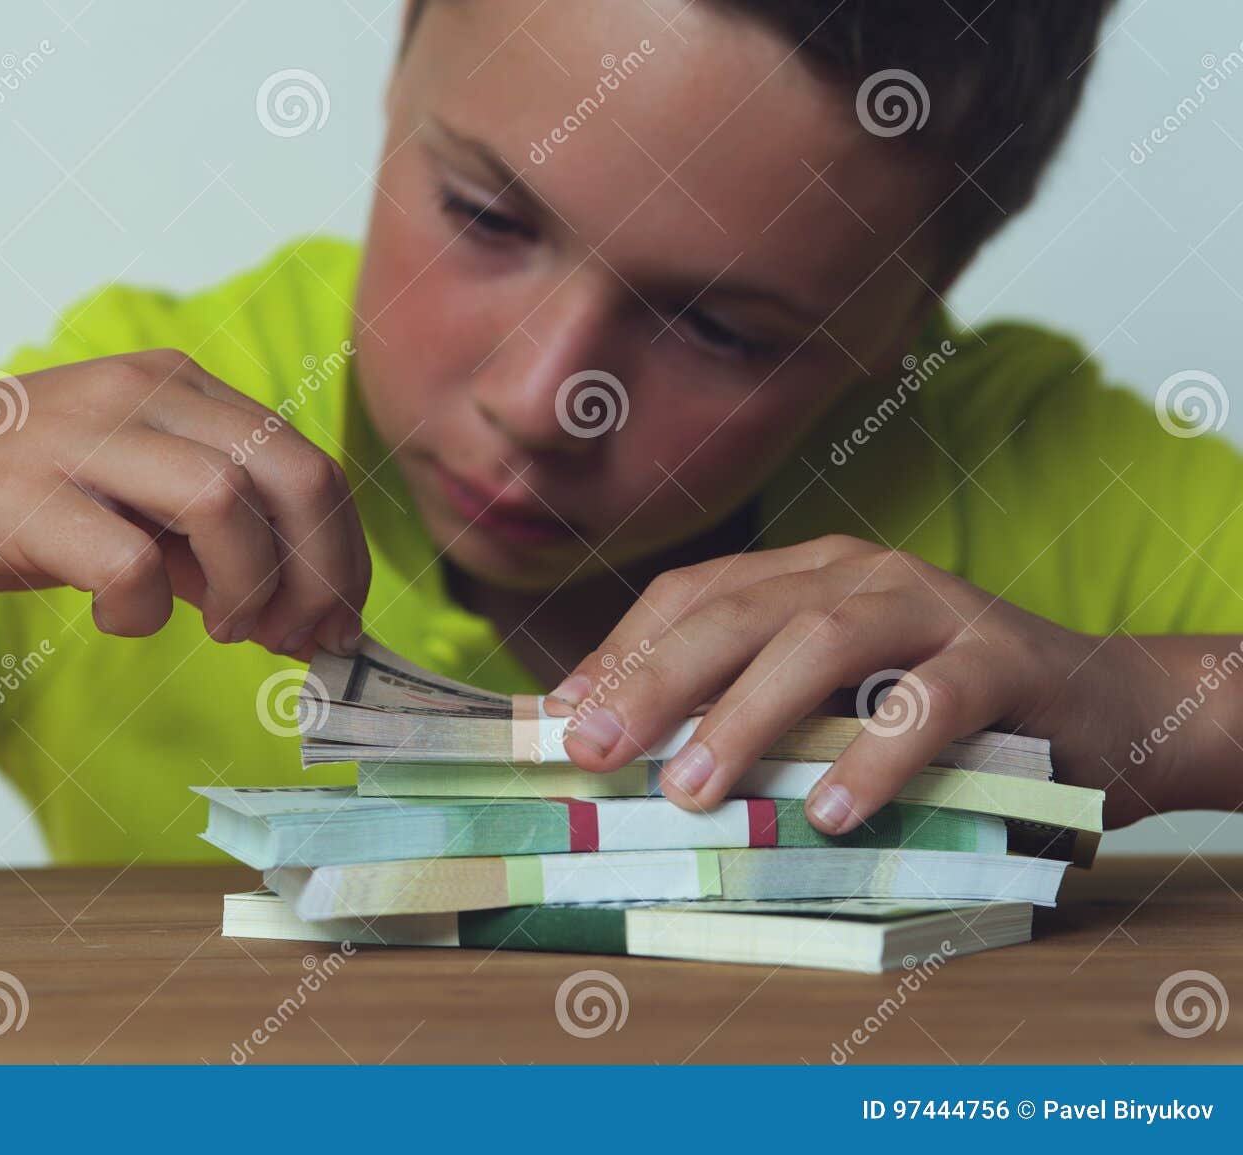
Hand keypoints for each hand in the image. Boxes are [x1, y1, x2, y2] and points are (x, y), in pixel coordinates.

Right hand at [0, 349, 369, 653]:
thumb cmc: (0, 502)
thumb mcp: (123, 503)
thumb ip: (207, 541)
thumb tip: (301, 610)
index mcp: (173, 384)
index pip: (305, 458)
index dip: (340, 550)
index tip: (335, 620)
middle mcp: (137, 391)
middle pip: (292, 471)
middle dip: (319, 571)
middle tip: (298, 637)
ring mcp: (77, 439)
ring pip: (224, 502)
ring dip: (249, 588)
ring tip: (223, 631)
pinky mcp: (19, 498)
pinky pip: (127, 562)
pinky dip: (145, 612)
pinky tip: (121, 620)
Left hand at [547, 535, 1154, 830]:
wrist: (1098, 708)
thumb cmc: (933, 712)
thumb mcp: (826, 702)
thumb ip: (744, 706)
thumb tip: (621, 750)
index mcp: (806, 572)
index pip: (693, 594)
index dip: (621, 652)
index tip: (560, 721)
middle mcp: (859, 571)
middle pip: (739, 612)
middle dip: (657, 682)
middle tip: (596, 752)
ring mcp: (934, 606)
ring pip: (822, 641)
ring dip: (748, 717)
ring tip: (692, 791)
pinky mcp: (1003, 658)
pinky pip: (929, 702)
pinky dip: (874, 756)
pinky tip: (830, 811)